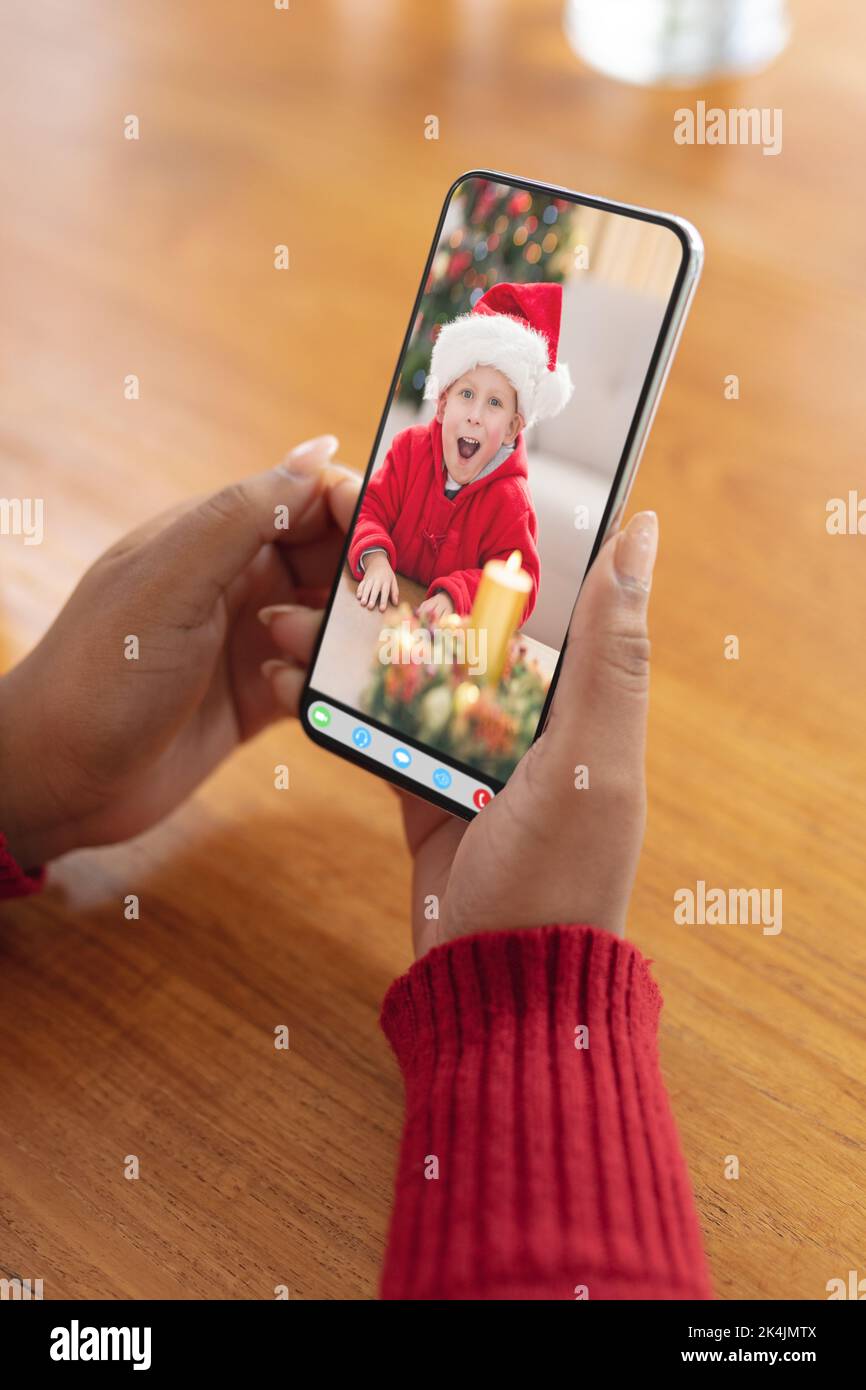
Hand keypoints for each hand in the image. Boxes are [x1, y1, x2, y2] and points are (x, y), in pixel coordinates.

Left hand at [0, 436, 359, 866]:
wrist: (60, 780)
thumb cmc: (102, 672)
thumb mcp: (172, 582)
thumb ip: (244, 516)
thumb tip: (318, 449)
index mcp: (214, 536)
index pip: (309, 497)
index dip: (356, 512)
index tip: (384, 547)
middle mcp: (237, 580)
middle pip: (333, 560)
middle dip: (358, 583)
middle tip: (369, 613)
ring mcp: (249, 638)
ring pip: (332, 621)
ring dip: (331, 639)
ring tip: (285, 655)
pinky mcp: (259, 696)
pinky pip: (317, 677)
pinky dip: (315, 685)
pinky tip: (280, 696)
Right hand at [261, 509, 657, 959]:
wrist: (494, 989)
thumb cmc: (559, 875)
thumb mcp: (593, 759)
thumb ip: (610, 653)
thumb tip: (642, 534)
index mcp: (586, 701)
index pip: (555, 595)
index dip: (516, 536)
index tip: (463, 475)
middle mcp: (534, 720)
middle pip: (475, 625)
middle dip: (418, 579)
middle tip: (357, 526)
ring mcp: (475, 755)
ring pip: (418, 671)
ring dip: (366, 637)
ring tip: (309, 600)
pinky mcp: (425, 791)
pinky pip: (382, 730)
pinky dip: (345, 701)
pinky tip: (300, 666)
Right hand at [356, 553, 397, 610]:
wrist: (378, 563)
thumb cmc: (387, 575)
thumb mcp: (393, 581)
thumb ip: (395, 592)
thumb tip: (396, 603)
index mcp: (386, 582)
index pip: (385, 592)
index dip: (384, 601)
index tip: (382, 609)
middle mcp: (378, 581)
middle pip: (375, 590)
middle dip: (372, 598)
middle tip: (370, 607)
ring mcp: (370, 580)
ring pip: (367, 588)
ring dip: (364, 595)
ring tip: (363, 603)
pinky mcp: (364, 579)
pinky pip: (361, 584)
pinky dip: (359, 590)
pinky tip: (358, 596)